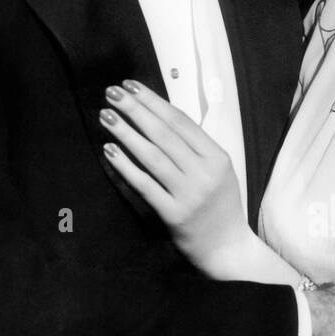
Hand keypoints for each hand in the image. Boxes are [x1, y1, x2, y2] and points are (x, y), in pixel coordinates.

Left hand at [100, 80, 262, 279]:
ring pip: (152, 156)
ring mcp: (190, 195)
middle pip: (164, 134)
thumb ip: (194, 147)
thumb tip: (157, 115)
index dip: (154, 101)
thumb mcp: (218, 171)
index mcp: (217, 158)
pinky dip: (126, 167)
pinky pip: (145, 185)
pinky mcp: (174, 215)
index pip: (180, 121)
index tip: (131, 85)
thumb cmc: (220, 206)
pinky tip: (110, 151)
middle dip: (135, 109)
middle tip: (112, 92)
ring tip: (106, 116)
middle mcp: (205, 173)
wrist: (228, 250)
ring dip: (126, 132)